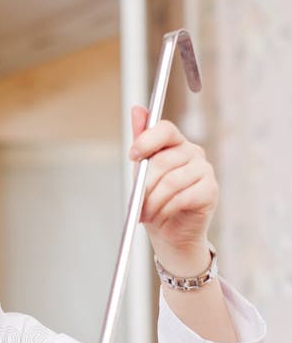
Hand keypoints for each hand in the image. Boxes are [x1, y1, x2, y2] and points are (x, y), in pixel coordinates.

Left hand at [130, 105, 217, 275]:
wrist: (169, 233)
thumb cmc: (155, 201)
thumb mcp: (141, 172)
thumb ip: (141, 142)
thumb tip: (136, 110)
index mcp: (176, 144)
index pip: (165, 129)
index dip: (147, 140)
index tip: (132, 156)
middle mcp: (193, 152)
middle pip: (162, 161)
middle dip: (144, 187)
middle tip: (137, 204)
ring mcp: (205, 170)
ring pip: (170, 182)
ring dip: (153, 202)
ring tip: (146, 214)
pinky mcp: (210, 190)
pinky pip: (182, 197)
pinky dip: (167, 209)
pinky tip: (162, 216)